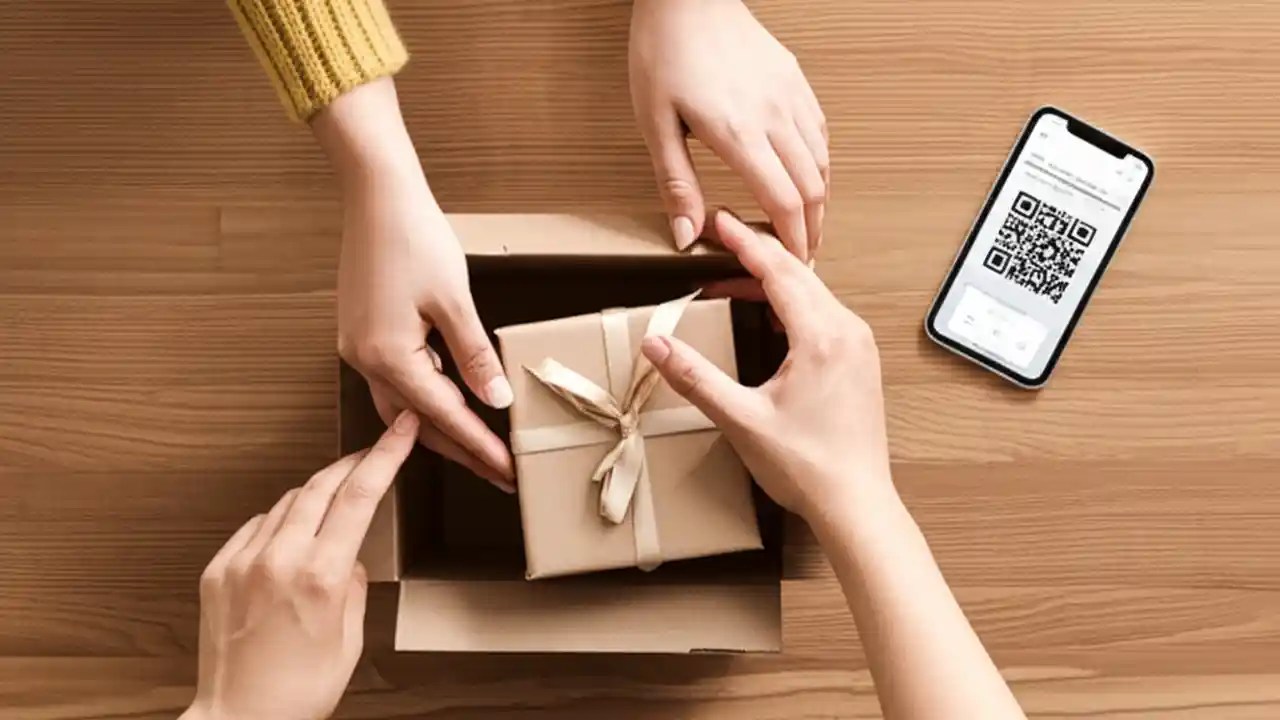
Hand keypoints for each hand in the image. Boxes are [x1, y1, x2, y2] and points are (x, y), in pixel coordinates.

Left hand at [184, 412, 419, 719]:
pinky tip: (292, 539)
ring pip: (287, 502)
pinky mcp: (218, 570)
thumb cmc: (298, 690)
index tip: (401, 430)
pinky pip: (255, 526)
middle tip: (373, 453)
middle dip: (353, 463)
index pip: (360, 496)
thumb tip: (351, 555)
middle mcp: (278, 560)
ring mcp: (243, 562)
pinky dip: (279, 522)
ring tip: (334, 509)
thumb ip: (353, 584)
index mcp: (320, 577)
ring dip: (316, 495)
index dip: (385, 455)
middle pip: (322, 485)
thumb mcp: (350, 638)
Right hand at [313, 79, 514, 492]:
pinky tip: (450, 398)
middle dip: (460, 449)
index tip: (506, 472)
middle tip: (498, 472)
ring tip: (480, 445)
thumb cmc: (414, 237)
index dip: (479, 447)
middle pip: (417, 424)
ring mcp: (358, 348)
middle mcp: (365, 360)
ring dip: (440, 427)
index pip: (443, 417)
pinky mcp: (361, 334)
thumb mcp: (455, 300)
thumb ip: (474, 356)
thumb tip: (494, 400)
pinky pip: (394, 381)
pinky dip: (424, 397)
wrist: (376, 195)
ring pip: (403, 406)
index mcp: (388, 356)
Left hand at [629, 0, 828, 260]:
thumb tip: (686, 235)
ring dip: (818, 199)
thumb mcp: (655, 124)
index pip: (782, 202)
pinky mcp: (795, 80)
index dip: (792, 240)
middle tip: (803, 254)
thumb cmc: (664, 51)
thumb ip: (676, 183)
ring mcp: (790, 96)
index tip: (792, 261)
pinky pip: (820, 131)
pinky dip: (819, 164)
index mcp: (738, 133)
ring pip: (821, 162)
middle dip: (811, 229)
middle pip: (810, 188)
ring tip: (807, 224)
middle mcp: (773, 115)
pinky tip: (807, 176)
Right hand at [641, 212, 889, 522]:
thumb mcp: (741, 419)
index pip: (778, 270)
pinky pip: (824, 314)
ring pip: (813, 292)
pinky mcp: (860, 362)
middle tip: (722, 235)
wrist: (857, 505)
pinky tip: (767, 314)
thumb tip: (656, 344)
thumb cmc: (808, 467)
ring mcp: (859, 346)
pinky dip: (791, 303)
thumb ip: (696, 377)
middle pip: (798, 273)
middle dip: (757, 252)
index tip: (719, 220)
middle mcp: (848, 332)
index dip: (743, 242)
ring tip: (732, 275)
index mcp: (822, 337)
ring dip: (772, 280)